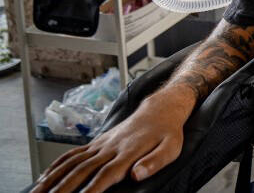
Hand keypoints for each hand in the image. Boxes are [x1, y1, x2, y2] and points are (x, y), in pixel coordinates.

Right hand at [31, 90, 191, 192]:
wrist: (160, 109)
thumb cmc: (167, 132)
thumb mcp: (171, 148)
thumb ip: (155, 161)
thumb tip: (137, 174)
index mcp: (128, 153)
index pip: (105, 175)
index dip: (91, 190)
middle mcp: (110, 148)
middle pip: (82, 171)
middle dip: (62, 189)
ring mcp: (101, 145)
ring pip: (72, 163)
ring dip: (52, 179)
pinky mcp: (96, 143)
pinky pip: (72, 154)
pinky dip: (56, 166)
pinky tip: (43, 177)